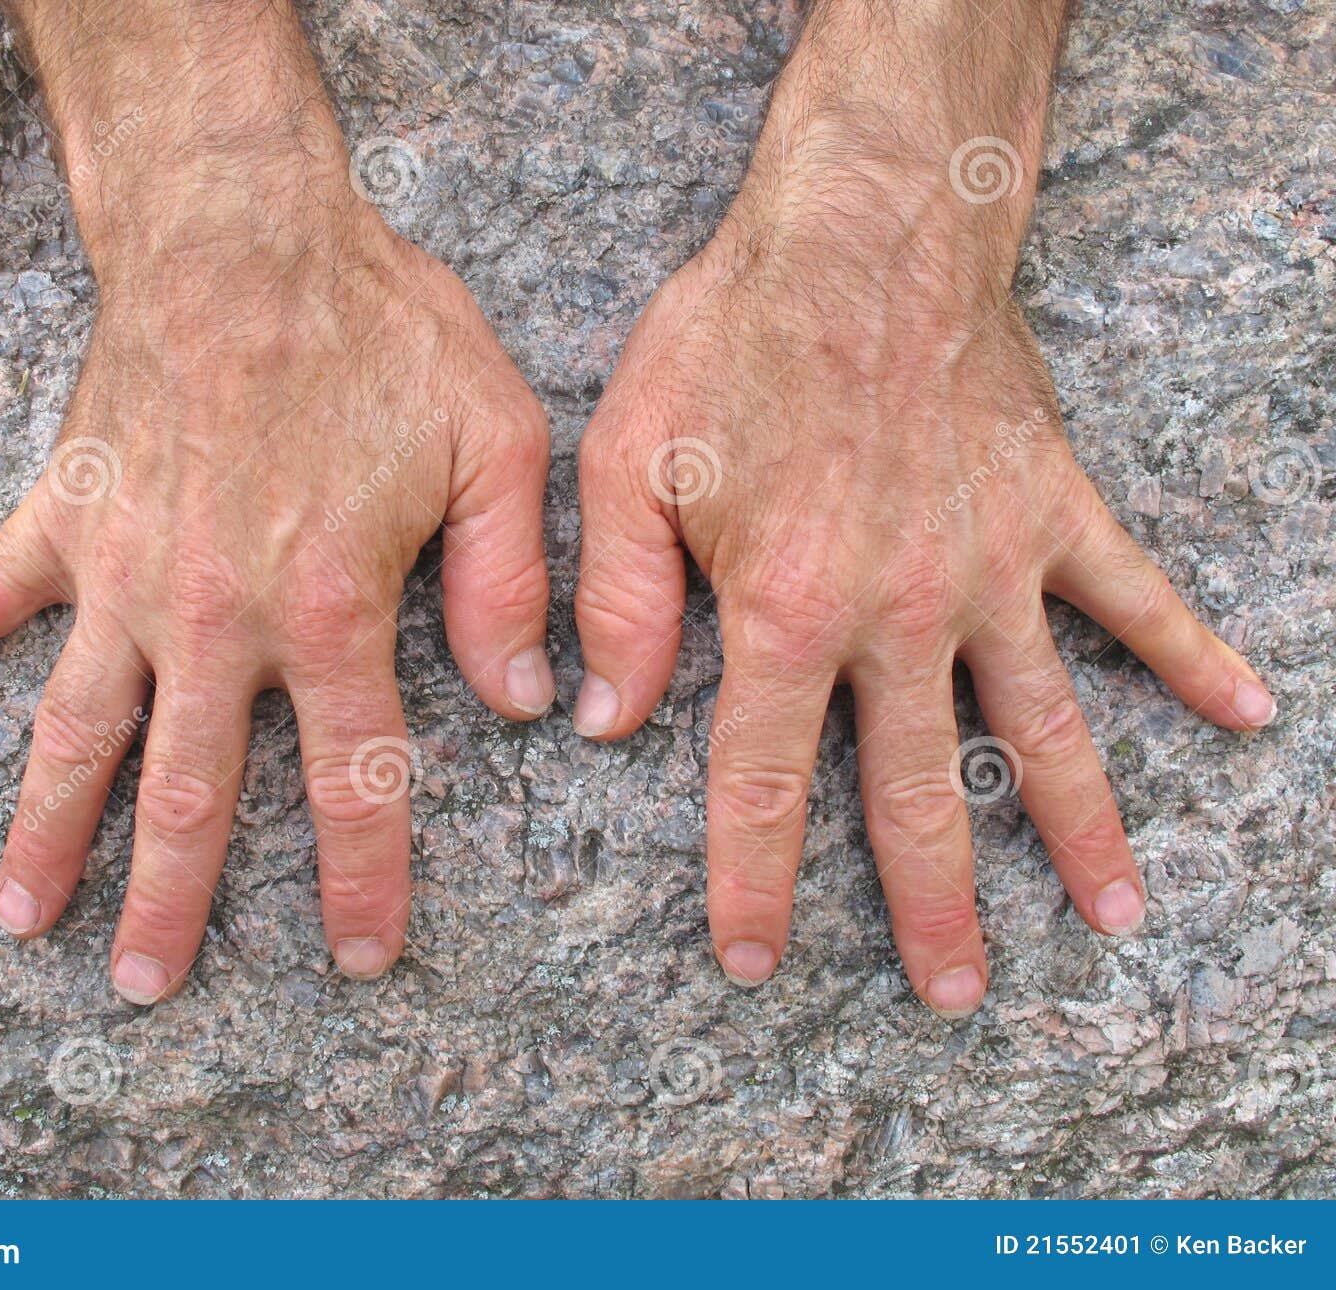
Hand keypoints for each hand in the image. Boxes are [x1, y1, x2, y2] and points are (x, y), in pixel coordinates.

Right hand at [0, 1, 551, 1001]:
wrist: (247, 231)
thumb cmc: (380, 329)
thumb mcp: (495, 440)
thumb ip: (508, 583)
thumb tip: (526, 701)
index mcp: (330, 607)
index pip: (355, 780)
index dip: (361, 879)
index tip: (356, 959)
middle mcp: (217, 615)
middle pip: (190, 792)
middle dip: (170, 901)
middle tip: (144, 987)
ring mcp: (128, 573)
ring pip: (77, 730)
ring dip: (49, 830)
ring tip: (22, 918)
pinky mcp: (66, 517)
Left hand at [572, 0, 1274, 1013]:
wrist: (862, 230)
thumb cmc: (732, 339)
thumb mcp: (629, 462)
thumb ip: (622, 605)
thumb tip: (605, 721)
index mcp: (787, 615)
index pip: (764, 786)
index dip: (754, 884)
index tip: (754, 964)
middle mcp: (902, 617)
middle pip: (918, 794)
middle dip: (933, 906)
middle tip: (954, 997)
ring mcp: (993, 570)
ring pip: (1045, 728)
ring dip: (1081, 830)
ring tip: (1113, 920)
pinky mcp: (1055, 513)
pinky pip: (1136, 598)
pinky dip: (1191, 653)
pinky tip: (1249, 713)